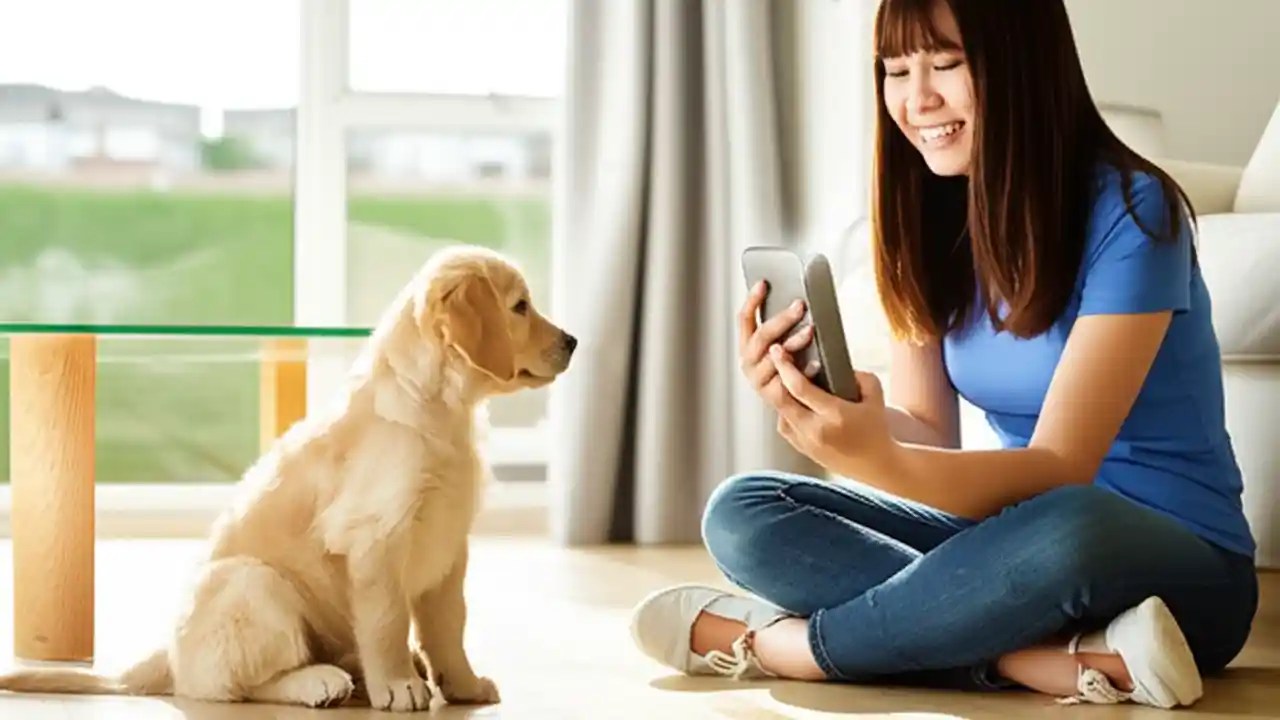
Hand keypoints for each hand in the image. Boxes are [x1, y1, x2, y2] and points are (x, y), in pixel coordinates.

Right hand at [738, 281, 820, 396]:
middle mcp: (749, 363)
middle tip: (800, 306)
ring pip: (776, 357)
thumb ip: (781, 327)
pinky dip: (804, 371)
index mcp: (747, 346)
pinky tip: (817, 362)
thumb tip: (796, 300)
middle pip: (762, 336)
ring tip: (810, 330)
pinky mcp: (775, 398)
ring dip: (794, 342)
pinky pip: (789, 381)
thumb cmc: (791, 369)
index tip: (764, 283)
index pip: (744, 319)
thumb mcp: (780, 345)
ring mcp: (761, 381)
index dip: (752, 300)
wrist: (796, 406)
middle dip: (782, 319)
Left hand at [766, 345, 897, 478]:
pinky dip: (786, 410)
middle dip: (775, 376)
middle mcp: (816, 430)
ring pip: (779, 411)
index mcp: (835, 415)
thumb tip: (835, 362)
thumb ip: (858, 375)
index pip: (800, 388)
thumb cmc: (877, 428)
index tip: (777, 350)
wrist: (877, 465)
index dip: (785, 367)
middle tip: (775, 359)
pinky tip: (796, 401)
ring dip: (781, 393)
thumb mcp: (875, 395)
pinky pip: (784, 424)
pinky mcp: (801, 449)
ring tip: (787, 379)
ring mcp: (806, 442)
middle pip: (781, 400)